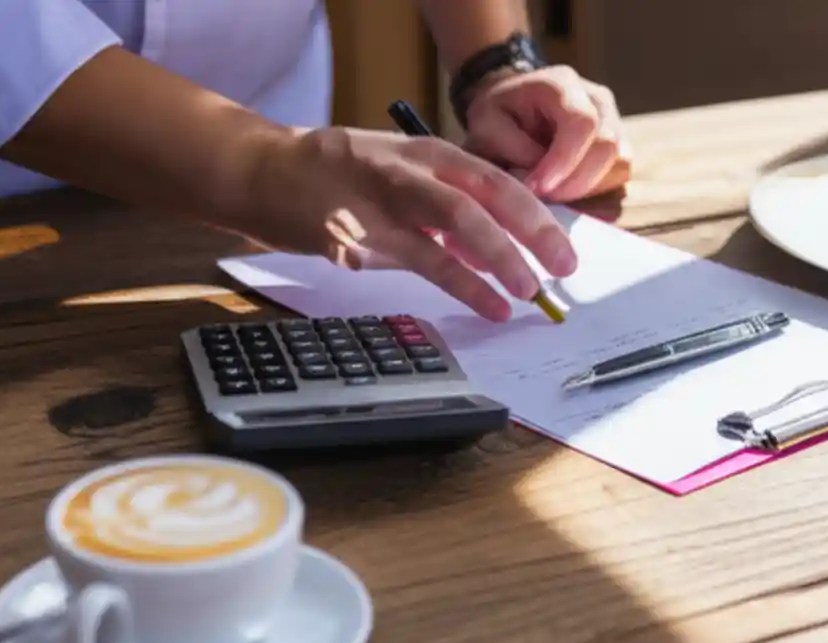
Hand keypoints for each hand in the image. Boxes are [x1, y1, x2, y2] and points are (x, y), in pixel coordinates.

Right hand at [245, 127, 576, 321]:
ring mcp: (378, 197)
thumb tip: (495, 253)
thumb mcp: (401, 178)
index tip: (564, 254)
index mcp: (428, 154)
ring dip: (492, 262)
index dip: (536, 219)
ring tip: (520, 296)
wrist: (262, 172)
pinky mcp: (348, 230)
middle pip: (480, 200)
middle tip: (555, 275)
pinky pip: (407, 259)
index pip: (497, 182)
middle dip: (525, 240)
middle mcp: (408, 168)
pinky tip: (478, 303)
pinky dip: (451, 281)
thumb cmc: (339, 178)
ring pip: (448, 226)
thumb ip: (446, 211)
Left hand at [463, 65, 631, 202]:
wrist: (516, 105)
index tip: (538, 188)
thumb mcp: (487, 125)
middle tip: (543, 199)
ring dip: (586, 190)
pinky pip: (619, 177)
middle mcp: (598, 100)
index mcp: (563, 85)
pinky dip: (595, 192)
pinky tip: (567, 192)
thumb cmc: (500, 114)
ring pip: (619, 166)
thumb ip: (513, 149)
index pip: (582, 123)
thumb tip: (540, 181)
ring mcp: (615, 122)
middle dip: (574, 184)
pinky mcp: (619, 146)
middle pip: (608, 148)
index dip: (564, 161)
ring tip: (552, 195)